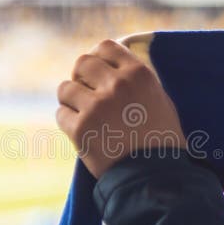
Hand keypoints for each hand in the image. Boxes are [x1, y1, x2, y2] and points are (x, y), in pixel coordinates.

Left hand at [56, 39, 185, 177]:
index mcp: (139, 74)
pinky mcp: (81, 128)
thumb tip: (114, 65)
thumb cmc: (162, 142)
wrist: (155, 178)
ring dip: (70, 100)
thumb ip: (137, 80)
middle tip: (85, 92)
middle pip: (82, 62)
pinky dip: (67, 122)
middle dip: (80, 76)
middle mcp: (117, 85)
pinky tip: (81, 131)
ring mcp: (96, 106)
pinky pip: (61, 114)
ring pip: (65, 88)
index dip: (97, 57)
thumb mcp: (160, 101)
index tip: (96, 71)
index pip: (106, 46)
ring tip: (81, 113)